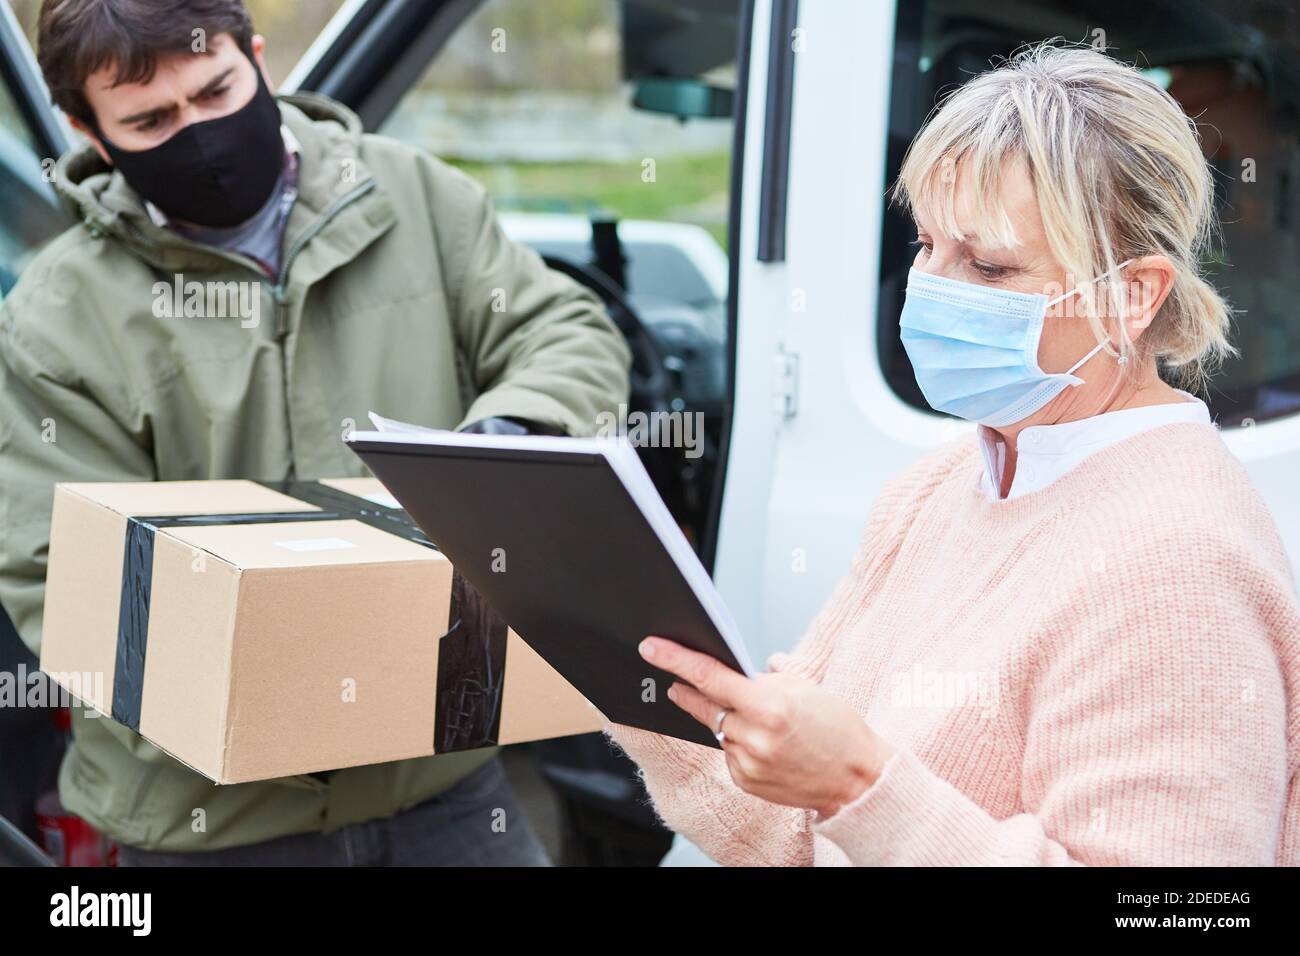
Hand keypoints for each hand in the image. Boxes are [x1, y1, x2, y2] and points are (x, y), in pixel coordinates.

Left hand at [640, 636, 894, 817]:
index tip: (651, 648)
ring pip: (717, 729)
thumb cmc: (837, 727)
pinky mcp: (745, 781)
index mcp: (769, 704)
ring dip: (723, 718)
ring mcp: (747, 762)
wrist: (857, 778)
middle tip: (673, 679)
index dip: (676, 660)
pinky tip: (761, 743)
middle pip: (704, 705)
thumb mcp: (806, 687)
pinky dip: (736, 742)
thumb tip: (741, 666)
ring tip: (750, 715)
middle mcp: (754, 735)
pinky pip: (728, 753)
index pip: (709, 677)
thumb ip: (767, 675)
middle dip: (686, 690)